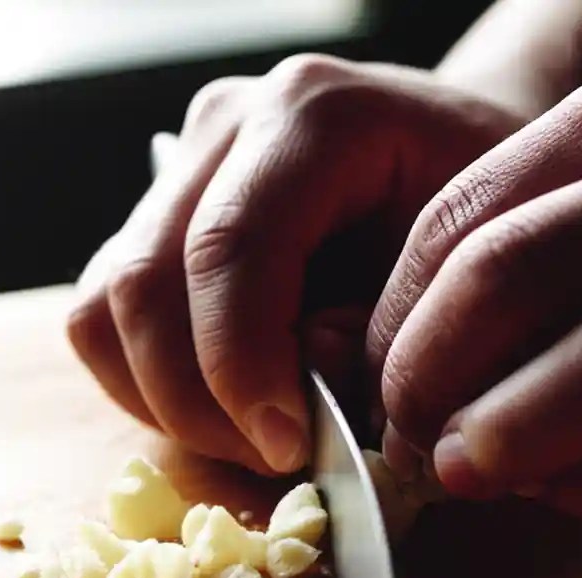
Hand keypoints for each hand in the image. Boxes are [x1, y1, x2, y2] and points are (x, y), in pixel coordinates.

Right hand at [67, 54, 525, 474]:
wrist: (458, 162)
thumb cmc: (479, 218)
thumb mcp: (467, 269)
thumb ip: (389, 328)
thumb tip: (302, 388)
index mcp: (315, 114)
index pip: (232, 247)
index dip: (241, 366)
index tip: (288, 447)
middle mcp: (227, 122)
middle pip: (147, 281)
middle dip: (199, 401)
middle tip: (275, 458)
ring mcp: (180, 165)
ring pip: (105, 304)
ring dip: (164, 399)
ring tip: (251, 438)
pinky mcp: (152, 214)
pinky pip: (102, 315)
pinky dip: (145, 383)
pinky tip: (222, 409)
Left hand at [369, 40, 581, 518]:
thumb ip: (541, 253)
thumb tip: (373, 355)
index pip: (465, 212)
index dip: (395, 318)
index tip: (373, 390)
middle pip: (521, 268)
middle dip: (431, 375)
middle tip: (402, 445)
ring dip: (520, 427)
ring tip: (462, 474)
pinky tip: (577, 494)